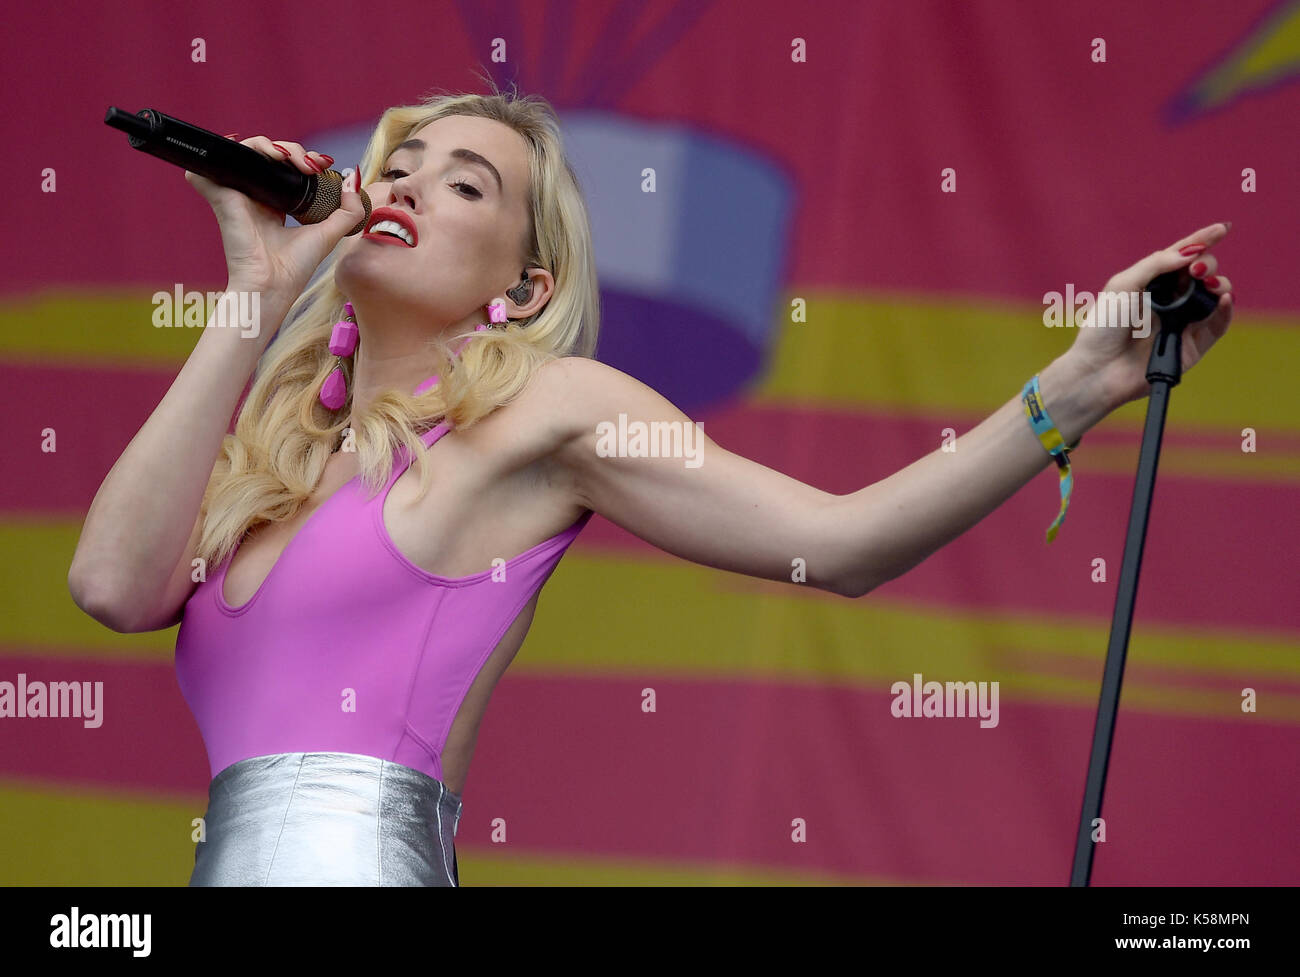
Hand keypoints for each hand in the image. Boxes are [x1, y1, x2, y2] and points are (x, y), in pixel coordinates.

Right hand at [185, 135, 365, 299]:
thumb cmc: (294, 267)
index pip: (286, 168)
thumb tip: (353, 182)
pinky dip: (226, 149)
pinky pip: (213, 164)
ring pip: (245, 152)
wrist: (272, 285)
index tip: (323, 165)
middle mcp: (254, 196)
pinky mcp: (222, 197)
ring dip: (267, 144)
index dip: (304, 159)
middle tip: (312, 163)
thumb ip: (347, 211)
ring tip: (289, 157)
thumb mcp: (329, 234)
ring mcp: (236, 195)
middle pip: (268, 156)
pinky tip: (254, 152)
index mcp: (274, 204)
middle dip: (293, 150)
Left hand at [1063, 222, 1234, 408]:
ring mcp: (1182, 322)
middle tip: (1196, 270)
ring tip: (1207, 283)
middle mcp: (1169, 301)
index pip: (1182, 257)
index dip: (1202, 241)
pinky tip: (1223, 299)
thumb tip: (1191, 252)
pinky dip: (1226, 310)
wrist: (1098, 369)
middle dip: (1206, 264)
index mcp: (1151, 283)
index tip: (1221, 228)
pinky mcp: (1192, 346)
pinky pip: (1218, 325)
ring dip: (1218, 284)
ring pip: (1214, 296)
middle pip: (1202, 273)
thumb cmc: (1103, 327)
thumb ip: (1156, 265)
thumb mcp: (1123, 285)